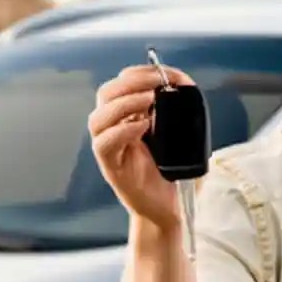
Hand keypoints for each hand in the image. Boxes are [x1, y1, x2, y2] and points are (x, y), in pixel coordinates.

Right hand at [88, 64, 195, 227]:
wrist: (171, 209)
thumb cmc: (175, 171)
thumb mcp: (182, 134)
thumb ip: (182, 108)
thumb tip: (183, 82)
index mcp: (127, 117)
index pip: (120, 84)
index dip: (137, 73)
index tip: (160, 72)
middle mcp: (113, 129)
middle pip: (105, 95)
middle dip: (130, 83)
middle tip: (156, 84)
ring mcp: (110, 149)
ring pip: (98, 118)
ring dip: (124, 103)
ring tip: (150, 101)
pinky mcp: (111, 168)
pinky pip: (104, 144)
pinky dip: (122, 130)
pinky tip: (143, 126)